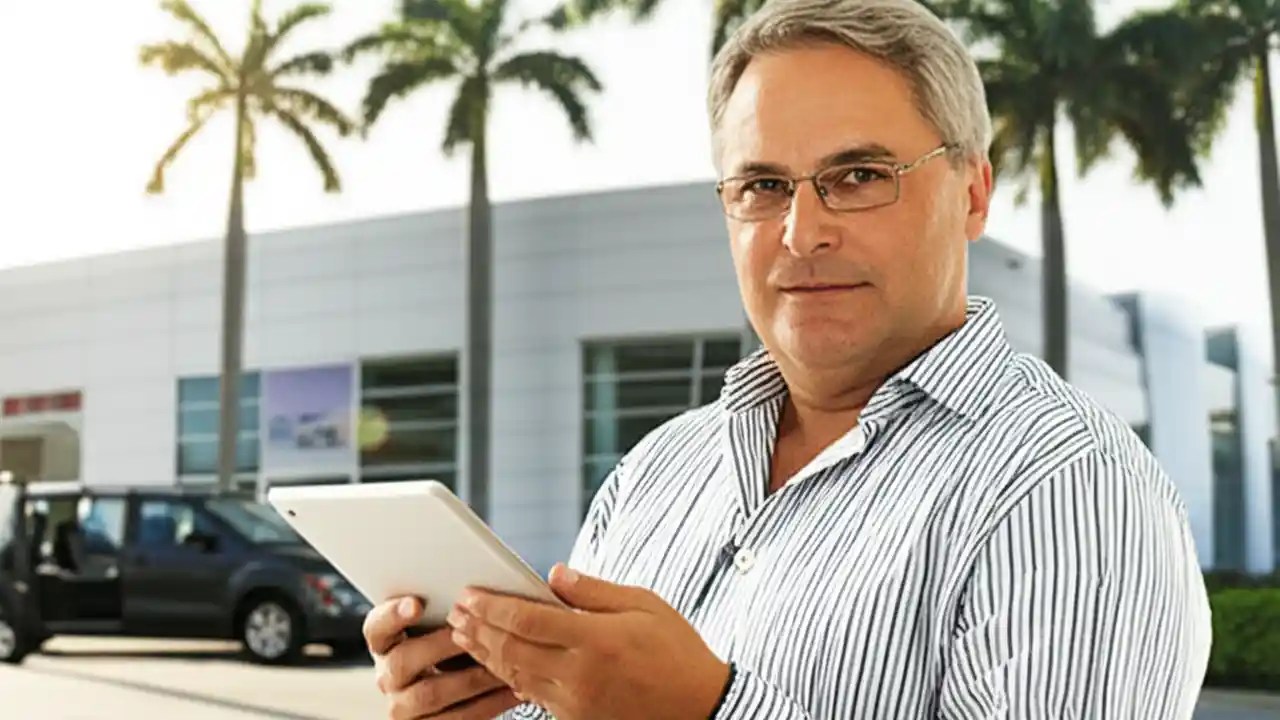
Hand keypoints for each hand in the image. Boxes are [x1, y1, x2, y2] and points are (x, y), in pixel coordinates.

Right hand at [364, 596, 522, 718]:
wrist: (448, 694)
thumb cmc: (448, 649)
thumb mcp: (439, 626)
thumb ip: (447, 607)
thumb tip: (477, 591)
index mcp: (386, 643)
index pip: (377, 626)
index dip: (393, 615)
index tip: (416, 603)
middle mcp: (388, 675)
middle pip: (403, 660)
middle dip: (442, 646)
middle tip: (471, 634)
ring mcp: (403, 705)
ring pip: (430, 694)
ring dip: (470, 679)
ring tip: (499, 666)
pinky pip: (455, 718)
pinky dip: (487, 704)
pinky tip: (508, 689)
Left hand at [448, 564, 731, 719]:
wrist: (701, 708)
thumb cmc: (677, 651)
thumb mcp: (645, 605)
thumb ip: (594, 591)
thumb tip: (554, 573)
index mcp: (598, 639)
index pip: (528, 620)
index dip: (492, 606)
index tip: (469, 594)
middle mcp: (581, 674)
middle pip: (512, 649)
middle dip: (478, 629)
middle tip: (455, 612)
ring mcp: (576, 702)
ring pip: (515, 676)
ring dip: (485, 654)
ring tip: (464, 635)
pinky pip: (533, 696)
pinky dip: (510, 677)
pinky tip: (498, 663)